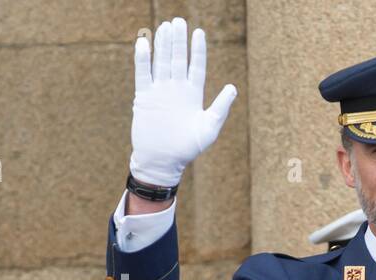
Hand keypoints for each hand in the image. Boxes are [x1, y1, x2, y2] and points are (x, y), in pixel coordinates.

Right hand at [129, 17, 236, 187]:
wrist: (163, 161)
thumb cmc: (188, 148)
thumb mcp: (209, 128)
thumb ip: (220, 108)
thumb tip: (232, 88)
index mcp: (193, 95)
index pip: (196, 67)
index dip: (198, 50)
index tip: (199, 32)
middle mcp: (176, 89)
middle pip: (178, 59)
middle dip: (179, 41)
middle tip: (178, 21)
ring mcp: (160, 91)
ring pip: (161, 62)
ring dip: (163, 45)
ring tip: (165, 26)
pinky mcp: (144, 97)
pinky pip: (143, 74)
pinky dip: (143, 59)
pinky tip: (144, 43)